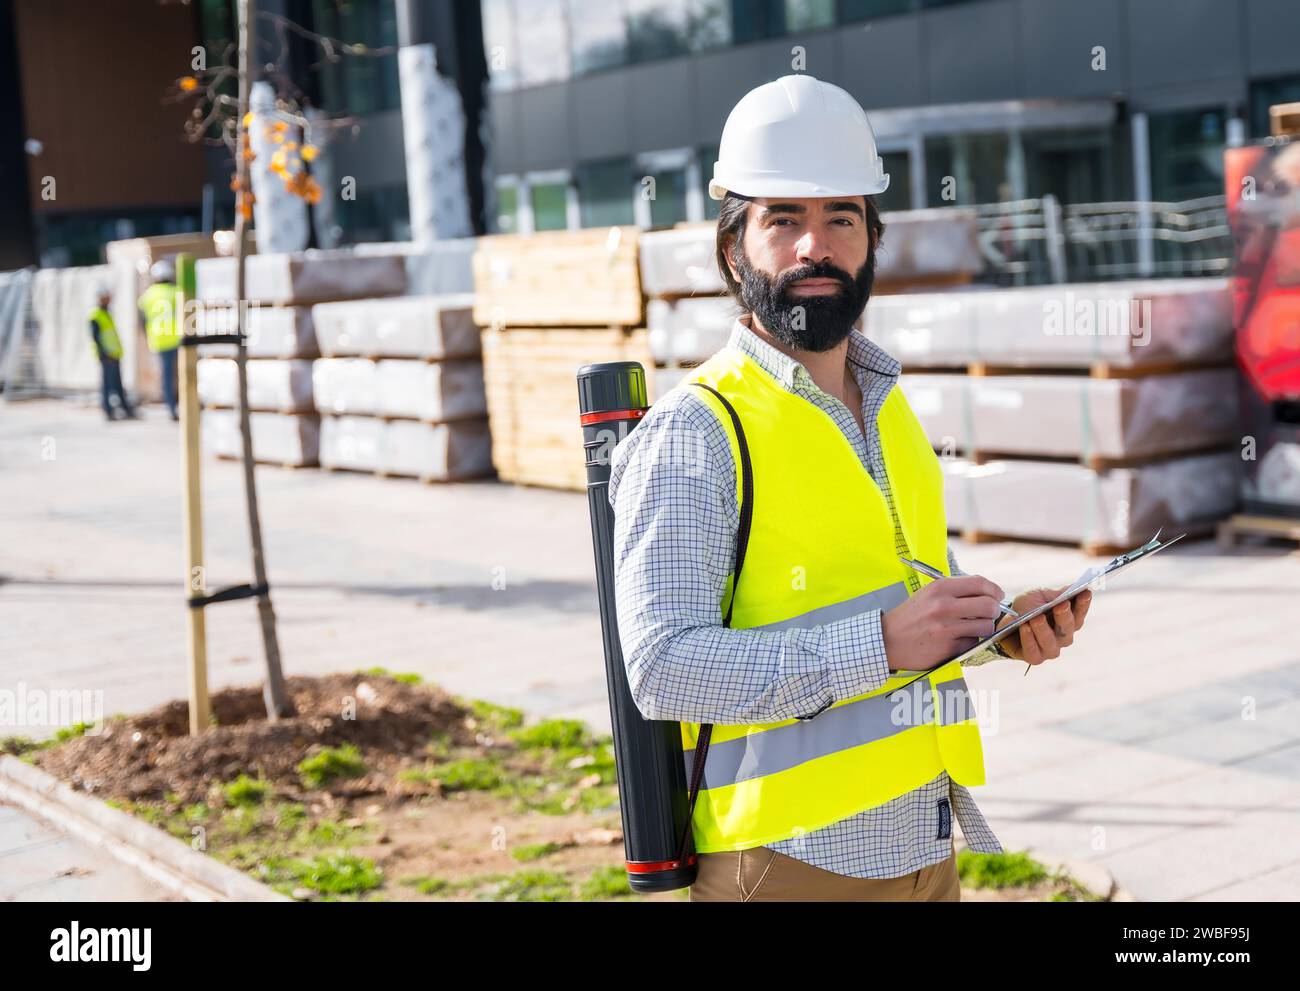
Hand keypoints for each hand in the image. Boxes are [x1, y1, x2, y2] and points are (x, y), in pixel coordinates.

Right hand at [882, 575, 1005, 670]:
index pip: (980, 583)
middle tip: (988, 614)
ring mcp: (947, 628)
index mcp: (940, 588)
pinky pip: (973, 643)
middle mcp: (944, 606)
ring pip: (986, 626)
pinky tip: (956, 640)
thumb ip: (955, 591)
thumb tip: (987, 594)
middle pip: (989, 605)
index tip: (997, 596)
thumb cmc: (911, 616)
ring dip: (984, 628)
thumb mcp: (928, 594)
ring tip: (972, 628)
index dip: (994, 590)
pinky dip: (969, 642)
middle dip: (994, 610)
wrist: (887, 640)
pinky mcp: (948, 647)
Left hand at [994, 586, 1091, 666]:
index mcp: (1068, 620)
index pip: (1079, 613)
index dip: (1083, 604)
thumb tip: (1074, 586)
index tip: (1085, 592)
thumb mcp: (1040, 595)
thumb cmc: (1026, 607)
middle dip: (1065, 616)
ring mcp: (1049, 649)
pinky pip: (1033, 651)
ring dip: (1043, 629)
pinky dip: (1029, 639)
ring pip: (1051, 642)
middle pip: (1068, 629)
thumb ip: (1056, 594)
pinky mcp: (1034, 657)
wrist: (1005, 620)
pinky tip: (1025, 627)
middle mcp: (1063, 637)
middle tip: (1061, 605)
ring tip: (1036, 618)